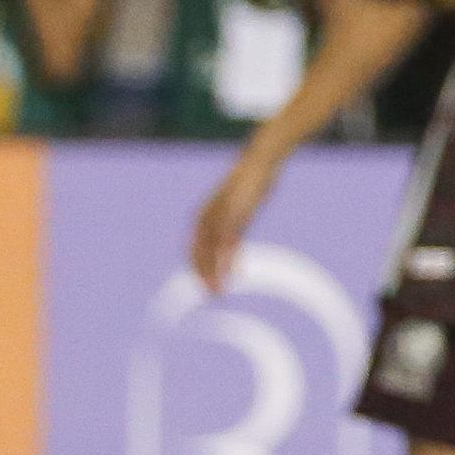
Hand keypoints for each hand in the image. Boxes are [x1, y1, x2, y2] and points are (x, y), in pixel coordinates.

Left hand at [190, 150, 279, 292]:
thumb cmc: (252, 179)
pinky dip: (228, 260)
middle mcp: (208, 216)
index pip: (194, 246)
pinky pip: (228, 242)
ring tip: (218, 292)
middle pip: (199, 251)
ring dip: (213, 273)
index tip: (204, 284)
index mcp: (204, 214)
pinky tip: (233, 275)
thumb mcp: (240, 203)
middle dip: (203, 274)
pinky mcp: (235, 214)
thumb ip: (234, 220)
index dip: (197, 266)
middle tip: (210, 294)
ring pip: (212, 251)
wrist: (260, 159)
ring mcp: (221, 215)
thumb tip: (234, 231)